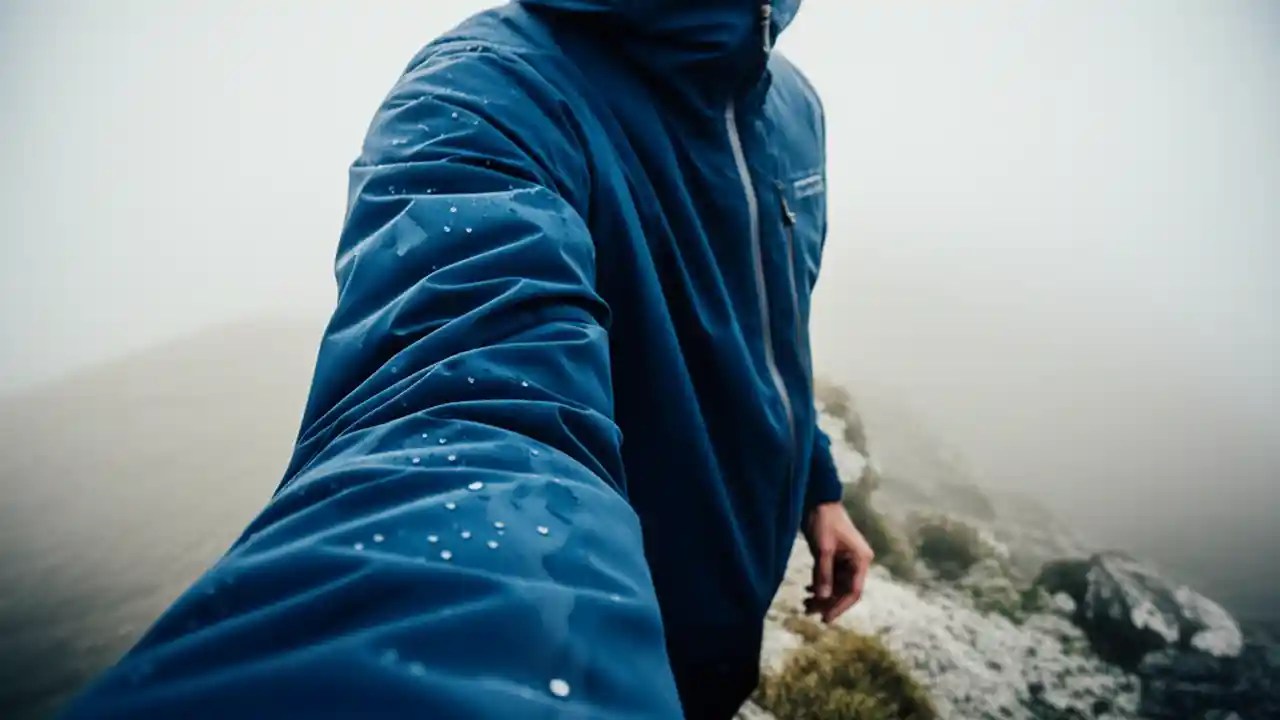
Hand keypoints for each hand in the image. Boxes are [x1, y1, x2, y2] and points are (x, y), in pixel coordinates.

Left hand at [802, 501, 874, 623]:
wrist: (817, 500)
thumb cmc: (823, 521)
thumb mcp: (822, 549)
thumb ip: (823, 574)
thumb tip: (823, 598)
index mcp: (860, 559)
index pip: (853, 591)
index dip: (839, 607)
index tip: (825, 618)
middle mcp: (857, 562)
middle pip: (844, 591)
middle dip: (827, 602)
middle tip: (808, 611)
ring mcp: (846, 560)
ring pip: (836, 586)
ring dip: (822, 595)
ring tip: (804, 604)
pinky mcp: (836, 557)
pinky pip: (830, 577)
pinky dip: (819, 585)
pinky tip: (807, 590)